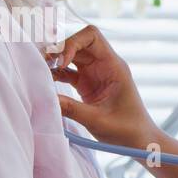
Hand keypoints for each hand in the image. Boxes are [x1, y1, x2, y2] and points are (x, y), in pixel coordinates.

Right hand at [49, 24, 157, 148]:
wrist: (138, 141)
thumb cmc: (126, 129)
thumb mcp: (98, 120)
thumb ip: (71, 109)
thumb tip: (44, 97)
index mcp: (113, 65)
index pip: (91, 36)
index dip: (72, 42)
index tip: (62, 62)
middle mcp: (103, 64)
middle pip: (76, 42)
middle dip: (57, 50)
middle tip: (42, 66)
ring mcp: (94, 73)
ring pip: (69, 56)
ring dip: (53, 62)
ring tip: (39, 74)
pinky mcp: (87, 84)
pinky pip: (67, 72)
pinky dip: (55, 75)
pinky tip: (45, 84)